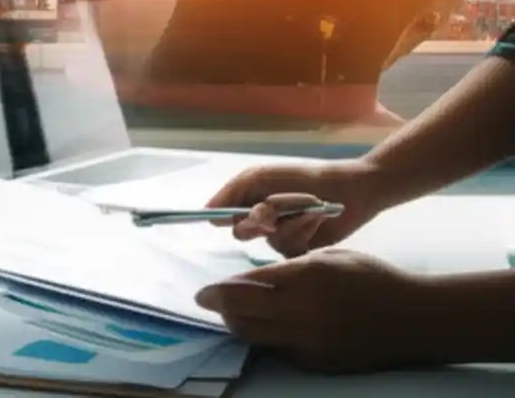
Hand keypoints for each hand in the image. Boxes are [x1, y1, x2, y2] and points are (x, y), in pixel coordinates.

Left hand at [195, 249, 431, 372]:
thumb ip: (288, 269)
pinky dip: (265, 337)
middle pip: (242, 316)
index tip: (204, 289)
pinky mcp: (319, 363)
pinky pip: (279, 350)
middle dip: (219, 308)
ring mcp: (311, 343)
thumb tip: (251, 280)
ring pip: (256, 337)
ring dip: (238, 325)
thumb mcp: (328, 258)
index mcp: (307, 280)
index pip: (246, 286)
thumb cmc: (372, 278)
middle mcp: (304, 314)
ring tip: (232, 313)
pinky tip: (265, 326)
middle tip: (208, 301)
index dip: (220, 288)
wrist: (416, 318)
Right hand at [205, 161, 383, 256]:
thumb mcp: (262, 176)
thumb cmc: (302, 178)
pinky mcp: (301, 250)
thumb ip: (233, 191)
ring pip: (269, 241)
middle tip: (273, 212)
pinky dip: (304, 231)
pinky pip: (290, 251)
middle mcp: (261, 222)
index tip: (227, 216)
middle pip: (242, 232)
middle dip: (258, 219)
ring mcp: (281, 237)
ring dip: (289, 221)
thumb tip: (207, 212)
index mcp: (248, 202)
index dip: (224, 217)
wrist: (349, 188)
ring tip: (308, 206)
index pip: (223, 216)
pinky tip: (316, 220)